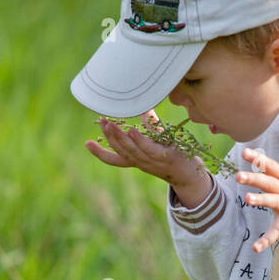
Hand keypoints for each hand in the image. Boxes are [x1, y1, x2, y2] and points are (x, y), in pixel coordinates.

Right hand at [85, 109, 208, 192]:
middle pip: (121, 151)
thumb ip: (149, 126)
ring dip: (119, 137)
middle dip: (109, 137)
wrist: (192, 174)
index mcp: (136, 161)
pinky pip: (149, 149)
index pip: (114, 159)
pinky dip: (139, 141)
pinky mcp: (165, 158)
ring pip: (131, 150)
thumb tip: (142, 105)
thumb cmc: (173, 155)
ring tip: (110, 124)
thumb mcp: (158, 140)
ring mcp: (152, 162)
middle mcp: (141, 163)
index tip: (86, 143)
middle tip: (100, 122)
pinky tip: (131, 130)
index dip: (100, 153)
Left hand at [236, 116, 278, 252]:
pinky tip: (255, 248)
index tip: (244, 152)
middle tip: (238, 176)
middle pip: (269, 182)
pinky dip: (266, 240)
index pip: (270, 165)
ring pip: (273, 202)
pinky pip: (277, 231)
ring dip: (261, 201)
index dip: (257, 159)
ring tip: (247, 200)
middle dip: (254, 178)